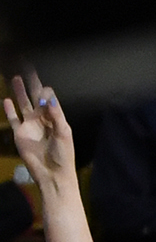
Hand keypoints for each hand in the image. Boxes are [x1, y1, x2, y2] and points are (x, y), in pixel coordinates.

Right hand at [2, 74, 77, 189]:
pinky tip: (6, 99)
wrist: (52, 174)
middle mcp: (42, 119)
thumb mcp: (63, 133)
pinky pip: (13, 118)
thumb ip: (56, 115)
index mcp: (55, 118)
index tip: (42, 86)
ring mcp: (30, 125)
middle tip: (27, 68)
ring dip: (20, 91)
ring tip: (16, 78)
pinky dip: (9, 109)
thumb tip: (48, 97)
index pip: (49, 99)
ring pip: (23, 104)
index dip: (45, 91)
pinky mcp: (20, 133)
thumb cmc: (63, 155)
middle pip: (35, 97)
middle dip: (32, 83)